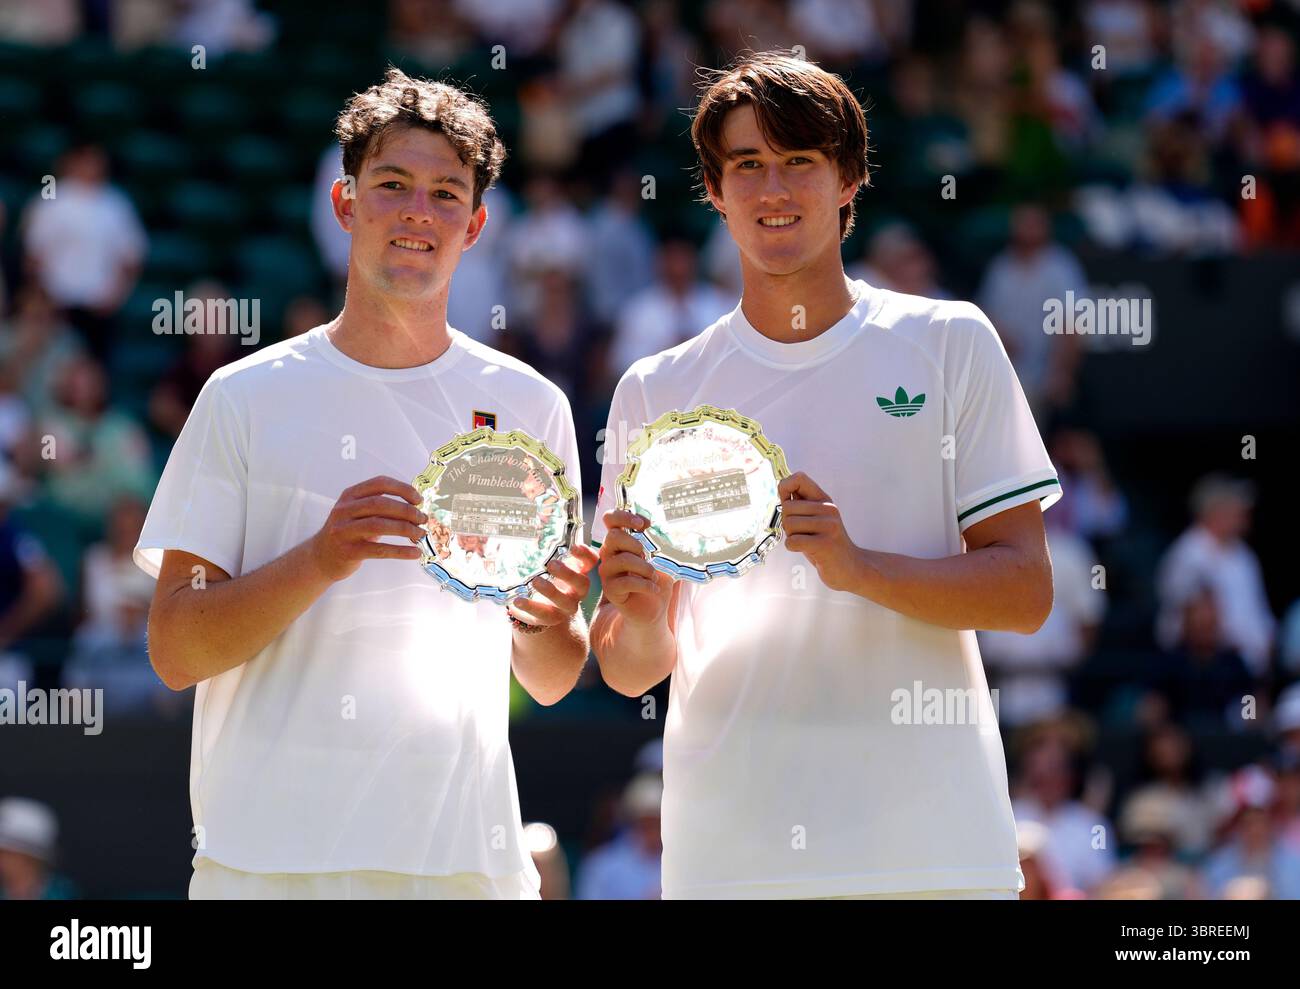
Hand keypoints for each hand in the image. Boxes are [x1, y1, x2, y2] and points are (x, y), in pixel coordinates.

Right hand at [309, 475, 427, 581]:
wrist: (322, 557)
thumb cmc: (349, 532)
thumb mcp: (359, 513)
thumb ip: (381, 507)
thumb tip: (416, 507)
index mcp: (350, 495)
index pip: (379, 484)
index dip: (402, 489)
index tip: (418, 500)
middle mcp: (344, 510)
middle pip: (381, 504)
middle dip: (407, 511)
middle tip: (423, 519)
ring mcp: (343, 531)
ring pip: (379, 525)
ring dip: (406, 529)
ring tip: (421, 534)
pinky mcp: (348, 552)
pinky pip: (379, 550)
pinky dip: (401, 551)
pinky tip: (415, 552)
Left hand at [509, 544, 599, 628]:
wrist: (543, 607)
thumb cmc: (548, 578)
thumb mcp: (550, 565)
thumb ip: (546, 551)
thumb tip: (527, 530)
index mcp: (579, 573)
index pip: (590, 562)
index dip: (585, 555)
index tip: (573, 547)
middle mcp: (577, 591)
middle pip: (582, 583)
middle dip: (568, 574)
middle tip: (552, 564)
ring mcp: (566, 607)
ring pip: (565, 602)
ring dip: (551, 591)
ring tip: (535, 581)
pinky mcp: (551, 618)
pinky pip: (544, 616)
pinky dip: (530, 607)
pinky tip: (517, 601)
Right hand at [596, 509, 674, 626]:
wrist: (654, 608)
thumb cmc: (656, 579)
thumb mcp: (662, 557)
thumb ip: (662, 542)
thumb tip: (674, 529)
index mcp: (620, 542)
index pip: (610, 519)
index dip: (625, 517)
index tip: (645, 525)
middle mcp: (609, 554)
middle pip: (614, 536)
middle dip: (635, 543)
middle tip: (647, 555)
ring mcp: (608, 572)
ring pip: (622, 559)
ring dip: (645, 567)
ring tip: (654, 576)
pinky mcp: (611, 590)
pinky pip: (626, 582)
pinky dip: (645, 585)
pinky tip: (654, 589)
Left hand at [779, 471, 863, 592]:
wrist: (850, 567)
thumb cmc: (825, 544)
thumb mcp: (815, 519)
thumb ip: (800, 504)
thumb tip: (781, 486)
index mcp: (824, 500)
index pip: (799, 478)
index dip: (785, 487)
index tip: (785, 501)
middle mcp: (828, 509)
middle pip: (787, 507)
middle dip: (787, 524)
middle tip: (802, 533)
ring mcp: (828, 526)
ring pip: (789, 524)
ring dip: (791, 537)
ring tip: (807, 542)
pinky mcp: (825, 544)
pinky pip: (792, 541)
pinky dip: (793, 548)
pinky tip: (807, 550)